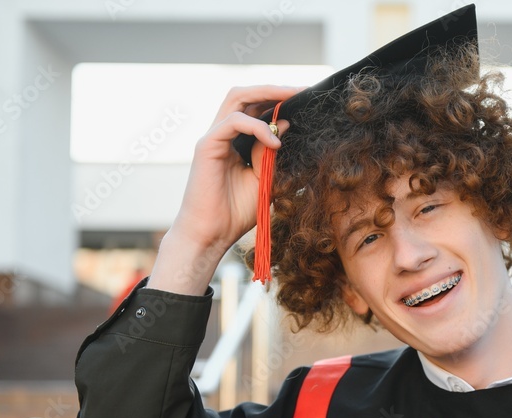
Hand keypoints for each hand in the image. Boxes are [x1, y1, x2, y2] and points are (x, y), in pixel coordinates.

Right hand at [148, 85, 300, 293]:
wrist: (212, 235)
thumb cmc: (235, 213)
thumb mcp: (264, 179)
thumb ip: (272, 154)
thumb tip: (286, 125)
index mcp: (235, 141)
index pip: (255, 108)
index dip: (278, 100)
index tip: (305, 99)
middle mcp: (222, 134)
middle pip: (244, 94)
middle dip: (273, 89)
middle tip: (301, 90)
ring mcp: (213, 138)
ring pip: (236, 98)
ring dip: (266, 94)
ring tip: (291, 98)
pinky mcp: (207, 145)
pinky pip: (233, 121)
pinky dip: (257, 127)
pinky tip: (275, 142)